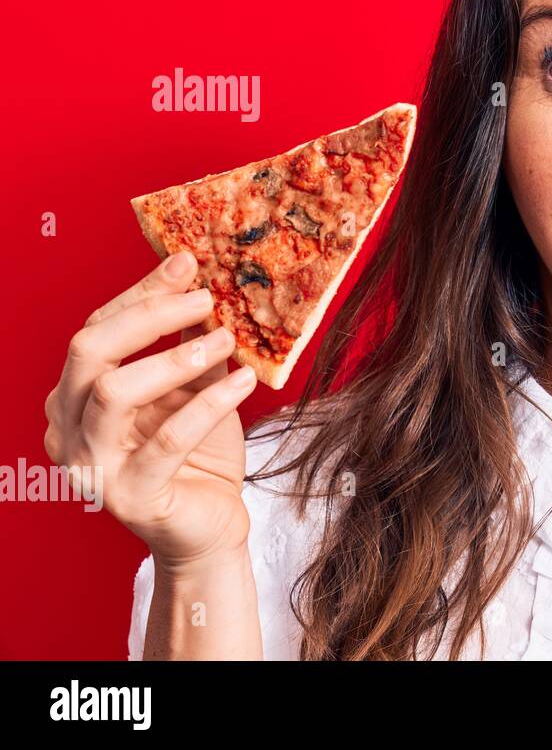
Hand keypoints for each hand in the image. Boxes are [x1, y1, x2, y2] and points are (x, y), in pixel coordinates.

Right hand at [43, 251, 257, 575]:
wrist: (211, 527)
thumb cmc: (199, 454)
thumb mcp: (195, 386)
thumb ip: (190, 341)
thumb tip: (204, 283)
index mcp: (75, 396)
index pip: (98, 329)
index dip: (142, 292)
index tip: (187, 262)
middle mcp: (69, 427)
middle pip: (89, 351)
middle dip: (149, 315)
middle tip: (206, 298)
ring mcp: (92, 465)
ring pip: (114, 392)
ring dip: (175, 357)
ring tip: (227, 339)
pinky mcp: (129, 497)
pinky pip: (166, 441)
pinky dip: (209, 403)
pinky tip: (244, 381)